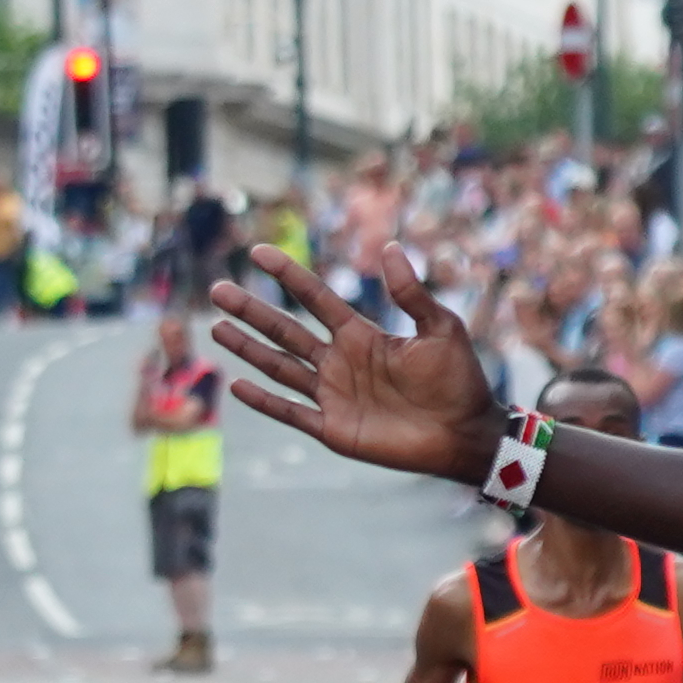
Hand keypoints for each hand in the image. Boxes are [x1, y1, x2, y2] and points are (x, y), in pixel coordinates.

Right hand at [209, 247, 503, 482]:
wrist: (466, 435)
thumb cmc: (459, 381)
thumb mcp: (440, 328)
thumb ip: (412, 292)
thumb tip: (390, 246)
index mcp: (361, 334)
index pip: (314, 298)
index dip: (288, 275)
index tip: (258, 252)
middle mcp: (339, 361)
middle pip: (285, 330)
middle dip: (251, 310)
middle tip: (217, 290)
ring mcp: (333, 395)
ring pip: (279, 366)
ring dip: (248, 348)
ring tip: (216, 327)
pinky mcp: (334, 429)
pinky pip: (291, 412)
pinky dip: (264, 401)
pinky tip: (236, 385)